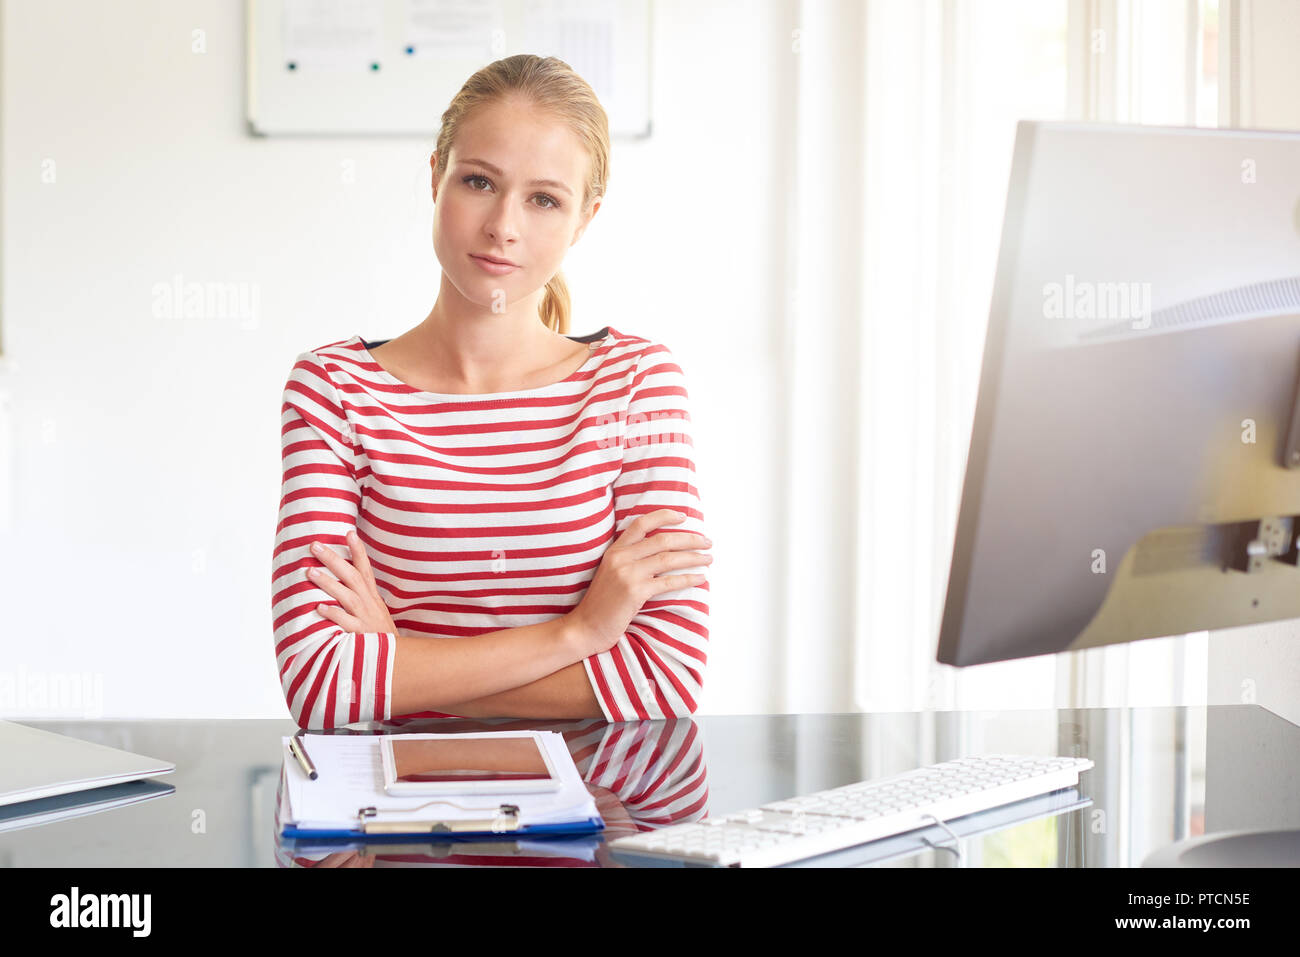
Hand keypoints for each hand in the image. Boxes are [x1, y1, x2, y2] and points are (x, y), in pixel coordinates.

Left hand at [307, 530, 398, 634]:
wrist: (397, 662)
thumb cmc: (379, 636)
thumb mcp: (376, 613)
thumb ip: (362, 599)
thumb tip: (344, 585)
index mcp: (373, 598)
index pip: (366, 570)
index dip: (358, 551)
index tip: (349, 533)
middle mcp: (370, 604)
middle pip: (352, 577)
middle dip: (334, 560)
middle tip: (315, 546)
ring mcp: (366, 619)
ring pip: (347, 596)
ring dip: (329, 583)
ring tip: (310, 572)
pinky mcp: (361, 635)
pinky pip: (345, 623)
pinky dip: (333, 614)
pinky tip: (319, 608)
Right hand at [564, 509, 711, 656]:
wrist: (585, 628)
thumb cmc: (601, 604)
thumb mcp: (610, 574)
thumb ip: (629, 560)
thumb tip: (660, 553)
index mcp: (614, 550)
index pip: (641, 523)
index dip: (664, 516)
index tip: (683, 517)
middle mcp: (621, 558)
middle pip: (662, 539)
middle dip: (689, 539)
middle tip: (707, 542)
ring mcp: (627, 574)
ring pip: (668, 558)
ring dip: (693, 557)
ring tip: (709, 558)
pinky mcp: (635, 592)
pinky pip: (669, 582)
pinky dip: (688, 578)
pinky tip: (700, 578)